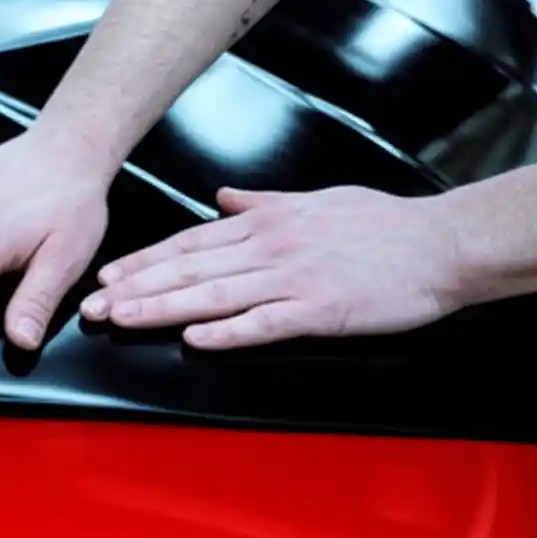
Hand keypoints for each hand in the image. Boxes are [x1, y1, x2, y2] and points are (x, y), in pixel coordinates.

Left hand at [80, 186, 465, 347]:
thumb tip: (222, 197)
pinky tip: (194, 340)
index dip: (145, 262)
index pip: (190, 243)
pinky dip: (227, 331)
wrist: (441, 243)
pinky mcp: (321, 307)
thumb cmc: (383, 224)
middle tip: (95, 306)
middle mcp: (271, 247)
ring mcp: (294, 277)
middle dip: (136, 288)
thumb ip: (262, 201)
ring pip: (214, 294)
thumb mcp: (315, 200)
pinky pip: (265, 322)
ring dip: (163, 308)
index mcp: (267, 223)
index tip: (109, 277)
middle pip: (189, 269)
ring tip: (124, 319)